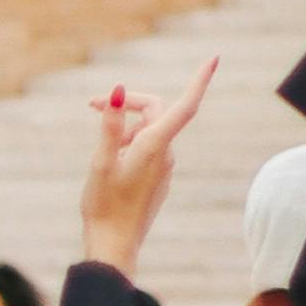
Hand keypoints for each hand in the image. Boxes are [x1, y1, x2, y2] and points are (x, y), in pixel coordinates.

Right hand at [82, 56, 216, 279]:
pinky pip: (150, 148)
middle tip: (92, 106)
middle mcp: (166, 155)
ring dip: (126, 126)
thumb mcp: (101, 162)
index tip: (214, 59)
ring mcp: (164, 168)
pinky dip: (131, 142)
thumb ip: (110, 126)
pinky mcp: (158, 179)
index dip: (200, 80)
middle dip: (128, 102)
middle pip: (155, 111)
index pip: (185, 105)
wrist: (114, 246)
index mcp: (154, 146)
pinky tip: (112, 160)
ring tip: (102, 146)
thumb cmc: (104, 205)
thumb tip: (116, 91)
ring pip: (150, 130)